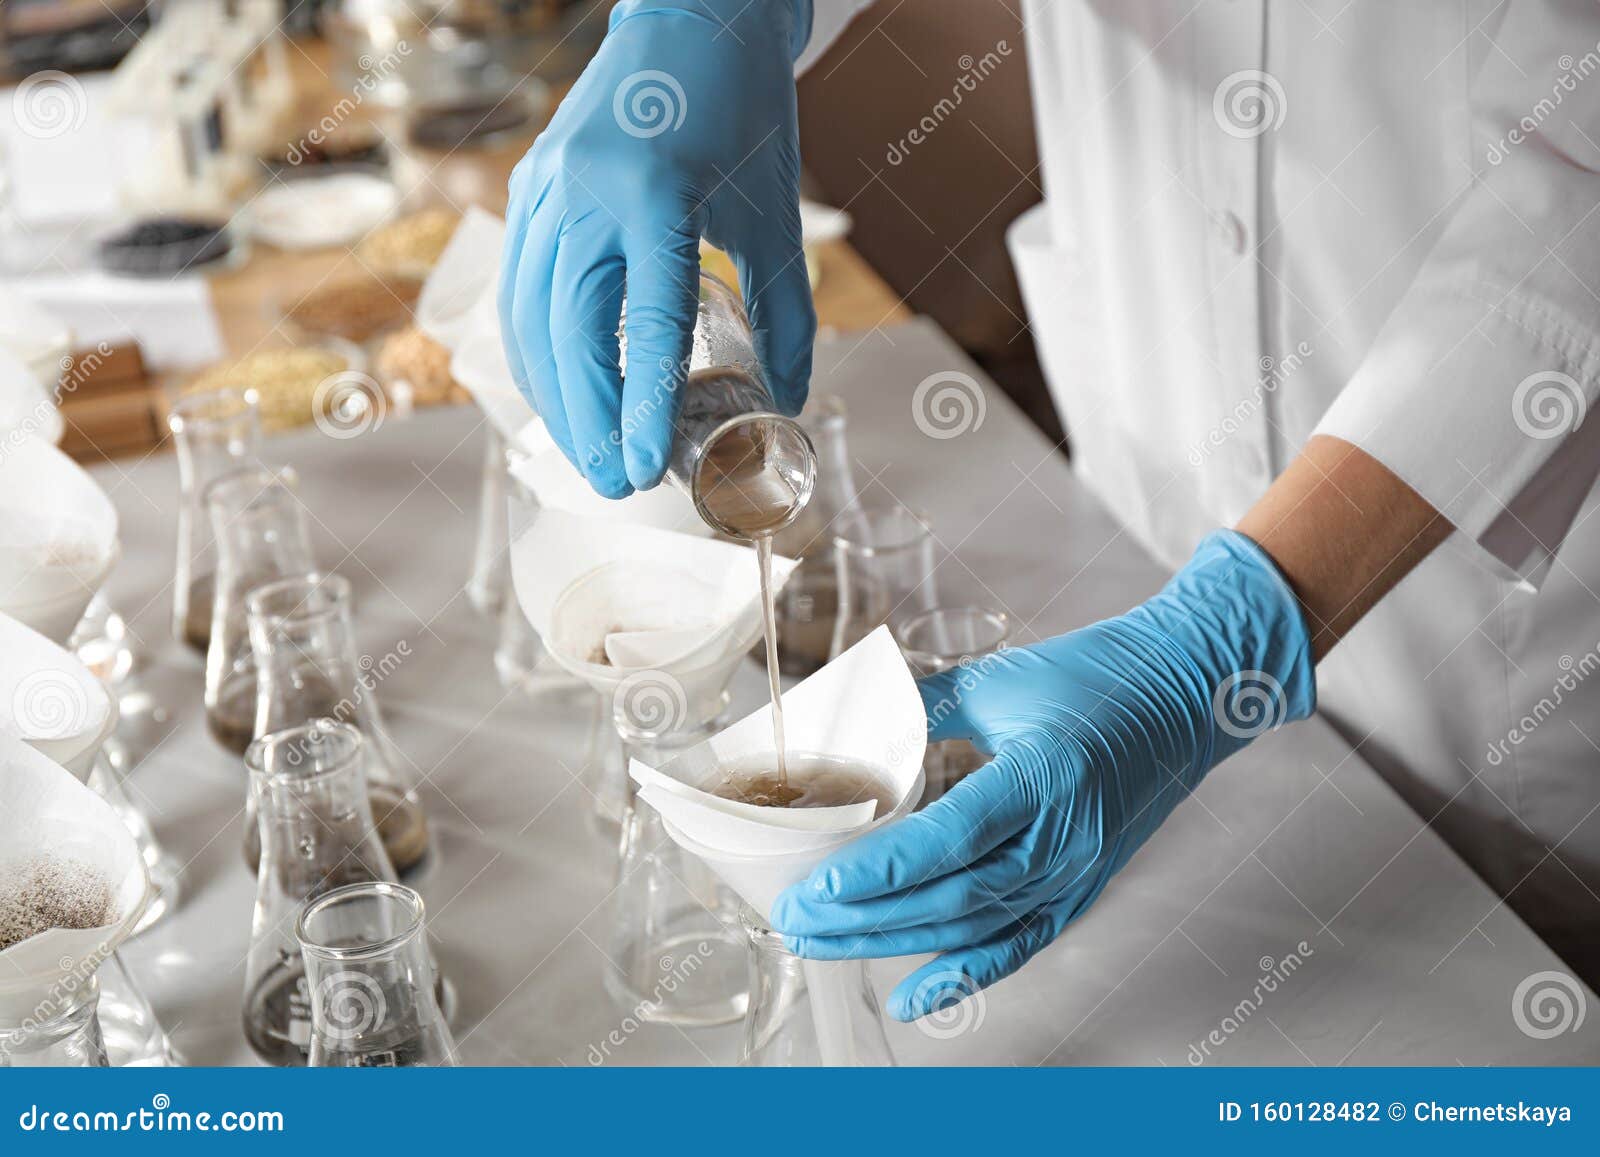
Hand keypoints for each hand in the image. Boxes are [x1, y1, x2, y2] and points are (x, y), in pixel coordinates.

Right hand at [498, 0, 815, 497]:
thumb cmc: (744, 113)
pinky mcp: (529, 187)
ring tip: (585, 453)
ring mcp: (546, 187)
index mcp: (657, 193)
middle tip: (613, 481)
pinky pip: (518, 286)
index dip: (639, 407)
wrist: (694, 20)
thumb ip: (785, 314)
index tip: (642, 470)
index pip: (645, 324)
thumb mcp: (776, 216)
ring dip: (554, 396)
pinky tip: (558, 392)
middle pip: (568, 332)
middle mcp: (586, 191)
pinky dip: (534, 349)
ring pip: (529, 316)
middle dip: (586, 420)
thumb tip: (787, 400)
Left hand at [771, 531, 1316, 1020]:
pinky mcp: (1080, 889)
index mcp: (1041, 777)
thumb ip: (920, 707)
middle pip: (950, 898)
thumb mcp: (1000, 680)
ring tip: (824, 945)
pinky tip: (911, 997)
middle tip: (795, 923)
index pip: (947, 839)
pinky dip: (963, 977)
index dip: (879, 871)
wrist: (1184, 695)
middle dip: (863, 919)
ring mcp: (1075, 873)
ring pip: (973, 928)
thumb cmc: (1094, 676)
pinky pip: (1017, 946)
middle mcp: (1062, 839)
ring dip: (893, 944)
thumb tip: (850, 722)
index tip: (818, 885)